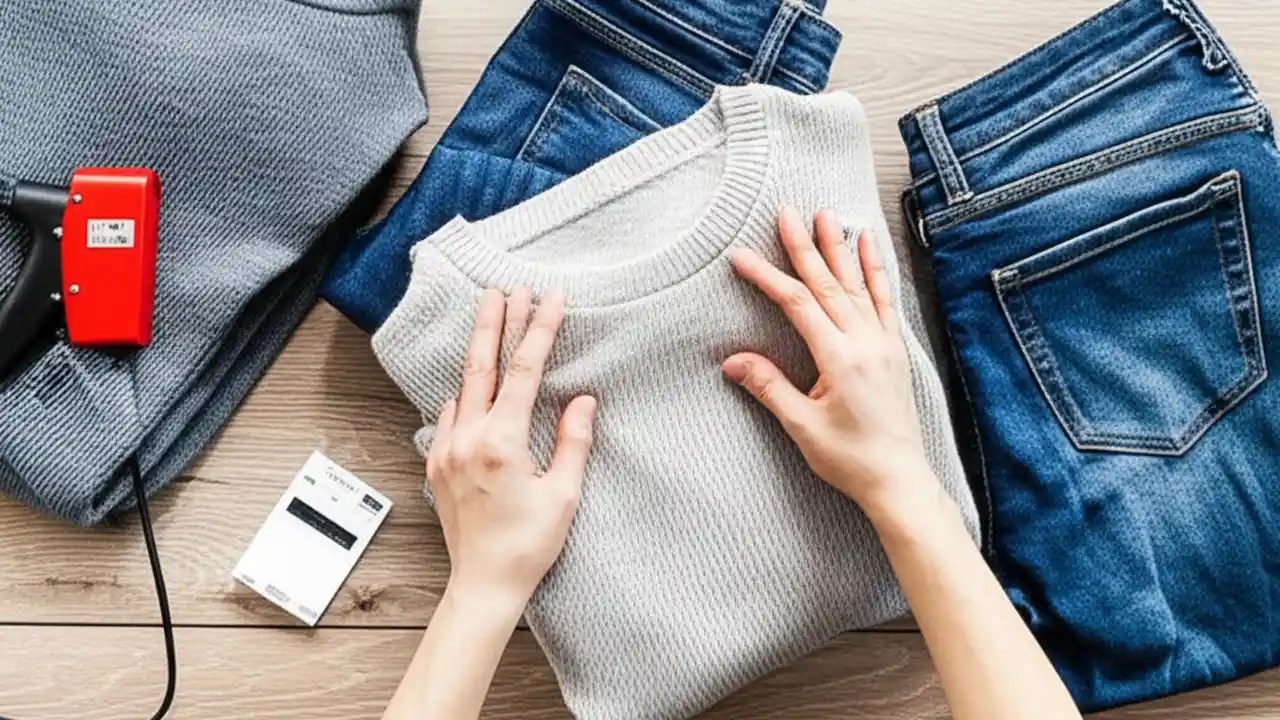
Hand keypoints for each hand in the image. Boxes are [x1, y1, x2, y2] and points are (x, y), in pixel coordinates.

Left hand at [426, 287, 597, 609]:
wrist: (484, 585)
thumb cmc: (528, 546)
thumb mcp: (564, 495)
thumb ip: (574, 441)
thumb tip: (583, 400)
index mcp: (502, 442)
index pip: (525, 370)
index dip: (539, 329)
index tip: (550, 298)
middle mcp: (468, 439)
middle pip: (482, 365)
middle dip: (494, 322)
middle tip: (503, 289)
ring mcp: (446, 450)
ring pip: (462, 386)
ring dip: (479, 352)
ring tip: (490, 322)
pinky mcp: (437, 465)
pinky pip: (449, 415)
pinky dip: (464, 392)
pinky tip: (474, 384)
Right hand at [723, 208, 937, 523]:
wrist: (898, 480)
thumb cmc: (850, 459)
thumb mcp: (801, 426)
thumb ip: (769, 387)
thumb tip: (733, 360)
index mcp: (839, 359)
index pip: (798, 304)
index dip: (768, 277)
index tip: (742, 257)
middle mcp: (865, 343)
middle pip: (828, 284)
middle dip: (804, 247)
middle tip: (787, 213)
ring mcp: (883, 344)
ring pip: (857, 285)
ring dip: (838, 248)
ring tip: (825, 215)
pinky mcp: (894, 350)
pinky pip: (884, 300)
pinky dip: (875, 271)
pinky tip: (868, 247)